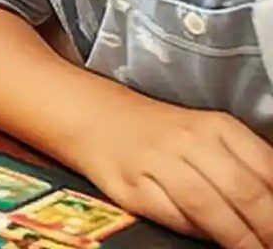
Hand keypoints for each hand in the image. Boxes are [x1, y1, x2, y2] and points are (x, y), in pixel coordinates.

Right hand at [79, 99, 272, 247]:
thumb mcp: (210, 135)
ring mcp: (158, 162)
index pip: (268, 169)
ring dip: (238, 238)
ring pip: (208, 206)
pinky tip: (208, 238)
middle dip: (268, 227)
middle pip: (243, 191)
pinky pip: (172, 216)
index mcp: (218, 126)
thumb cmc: (162, 134)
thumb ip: (246, 165)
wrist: (99, 119)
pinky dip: (196, 232)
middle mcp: (189, 140)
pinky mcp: (132, 187)